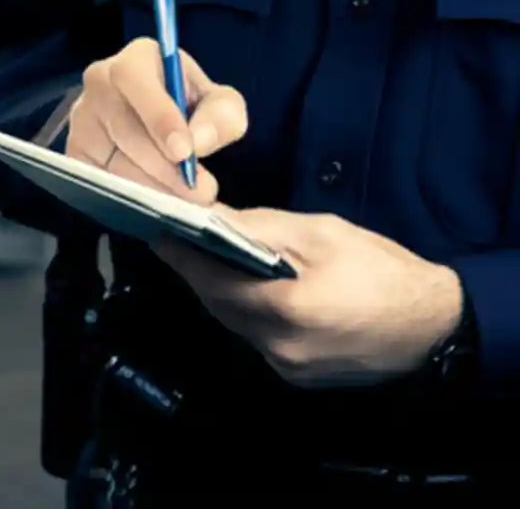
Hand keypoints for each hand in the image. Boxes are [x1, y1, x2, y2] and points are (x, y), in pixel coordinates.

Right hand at [66, 37, 247, 204]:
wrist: (158, 122)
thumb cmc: (189, 107)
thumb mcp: (218, 104)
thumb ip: (220, 115)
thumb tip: (200, 139)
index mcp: (135, 60)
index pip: (136, 81)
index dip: (159, 118)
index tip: (185, 152)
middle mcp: (99, 83)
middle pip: (125, 129)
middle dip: (164, 166)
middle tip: (198, 190)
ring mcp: (82, 119)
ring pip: (113, 159)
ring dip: (153, 186)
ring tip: (185, 201)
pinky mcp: (75, 151)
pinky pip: (100, 179)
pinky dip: (132, 196)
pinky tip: (158, 201)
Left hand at [152, 207, 464, 387]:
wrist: (433, 326)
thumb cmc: (382, 271)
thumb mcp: (322, 234)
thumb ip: (260, 227)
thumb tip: (212, 214)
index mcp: (284, 307)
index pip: (210, 279)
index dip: (180, 256)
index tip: (157, 234)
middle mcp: (277, 345)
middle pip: (216, 304)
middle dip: (197, 272)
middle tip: (180, 241)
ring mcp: (285, 366)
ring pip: (234, 323)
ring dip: (220, 292)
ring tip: (210, 259)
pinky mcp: (294, 376)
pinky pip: (255, 338)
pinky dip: (246, 312)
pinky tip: (249, 290)